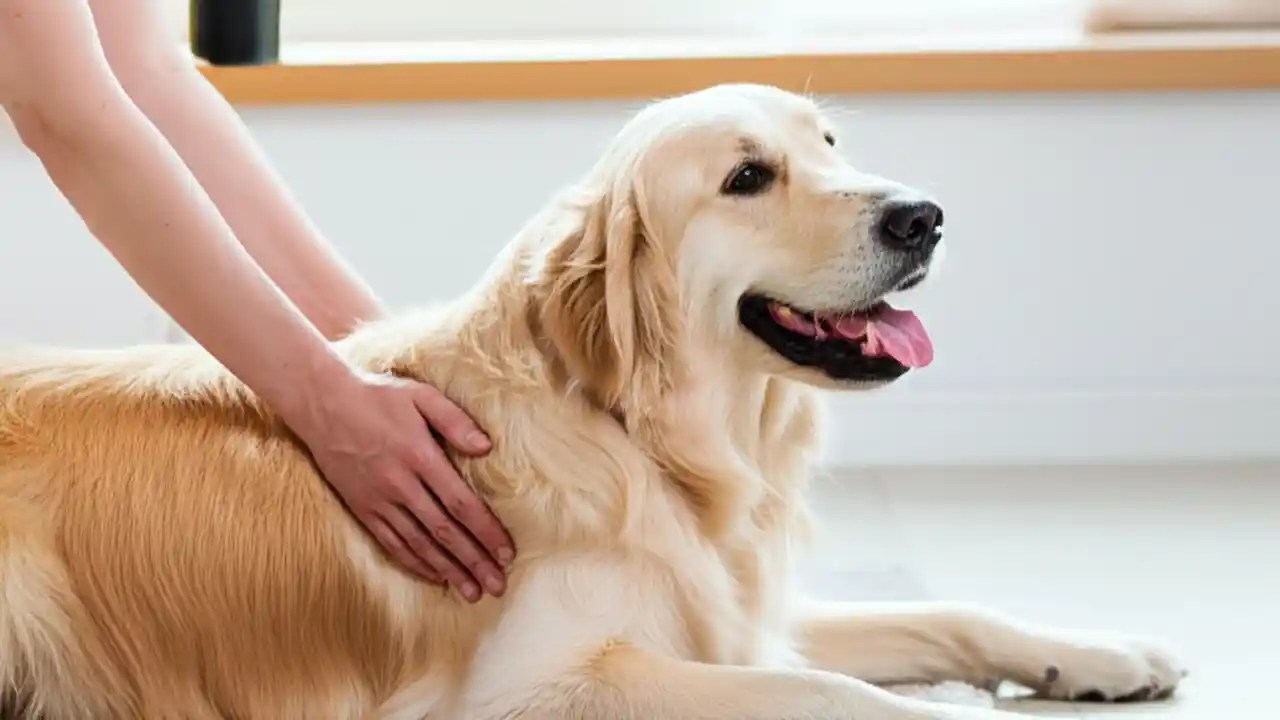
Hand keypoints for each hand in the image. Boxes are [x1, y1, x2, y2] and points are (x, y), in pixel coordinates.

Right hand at [289, 369, 513, 601]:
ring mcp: (379, 500)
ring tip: (471, 592)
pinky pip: (391, 543)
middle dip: (473, 560)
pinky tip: (435, 577)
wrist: (323, 404)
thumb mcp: (420, 395)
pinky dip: (414, 563)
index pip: (461, 502)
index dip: (486, 530)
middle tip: (497, 586)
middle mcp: (400, 484)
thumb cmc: (378, 396)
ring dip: (448, 570)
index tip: (506, 552)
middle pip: (444, 531)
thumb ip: (454, 420)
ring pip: (419, 543)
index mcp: (420, 456)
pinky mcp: (362, 508)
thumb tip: (486, 447)